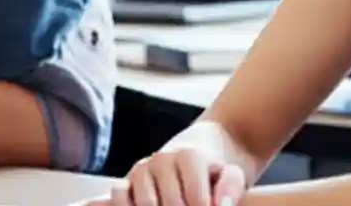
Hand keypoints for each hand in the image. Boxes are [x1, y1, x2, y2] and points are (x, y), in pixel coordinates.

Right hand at [85, 148, 247, 205]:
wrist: (199, 149)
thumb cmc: (216, 170)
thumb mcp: (233, 174)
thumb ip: (231, 187)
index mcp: (189, 156)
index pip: (196, 201)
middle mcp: (161, 159)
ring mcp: (141, 170)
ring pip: (146, 204)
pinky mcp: (125, 182)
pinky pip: (118, 198)